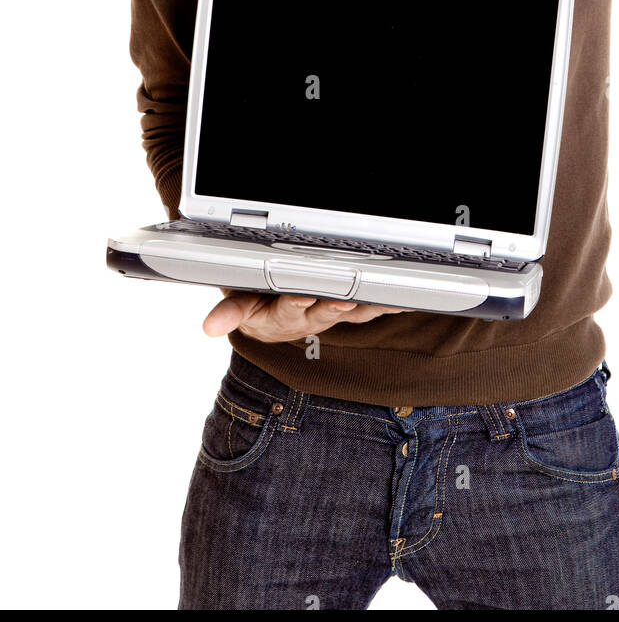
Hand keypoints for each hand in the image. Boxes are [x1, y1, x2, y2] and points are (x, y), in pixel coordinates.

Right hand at [203, 288, 407, 341]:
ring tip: (388, 299)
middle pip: (324, 310)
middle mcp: (308, 317)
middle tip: (349, 296)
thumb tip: (209, 327)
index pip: (287, 309)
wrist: (267, 319)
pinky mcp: (346, 309)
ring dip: (371, 306)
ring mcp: (329, 314)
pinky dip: (386, 303)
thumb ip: (229, 313)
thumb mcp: (238, 307)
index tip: (303, 294)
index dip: (296, 303)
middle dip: (337, 303)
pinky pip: (369, 307)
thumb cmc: (253, 303)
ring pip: (352, 310)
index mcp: (280, 314)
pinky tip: (405, 299)